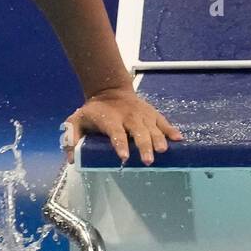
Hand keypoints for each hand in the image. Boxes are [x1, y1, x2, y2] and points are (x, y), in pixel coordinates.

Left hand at [63, 87, 181, 165]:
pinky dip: (171, 130)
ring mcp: (142, 114)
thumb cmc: (93, 111)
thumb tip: (71, 159)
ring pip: (152, 127)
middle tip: (148, 160)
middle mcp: (128, 116)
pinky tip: (179, 139)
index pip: (115, 132)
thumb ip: (72, 138)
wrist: (110, 89)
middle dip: (143, 146)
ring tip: (163, 151)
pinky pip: (163, 122)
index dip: (119, 144)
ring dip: (158, 139)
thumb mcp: (77, 120)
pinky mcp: (151, 114)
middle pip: (138, 132)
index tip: (123, 156)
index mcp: (110, 119)